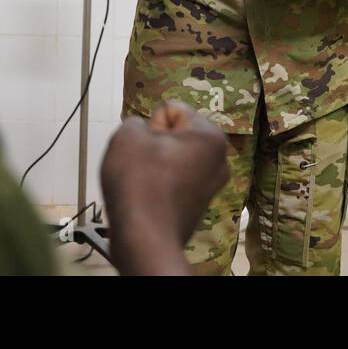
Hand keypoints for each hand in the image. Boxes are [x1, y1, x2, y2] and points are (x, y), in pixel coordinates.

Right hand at [101, 102, 229, 274]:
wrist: (145, 238)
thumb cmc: (139, 183)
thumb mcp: (127, 135)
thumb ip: (136, 121)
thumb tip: (143, 133)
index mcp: (211, 135)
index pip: (171, 110)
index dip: (152, 126)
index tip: (148, 147)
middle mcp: (219, 158)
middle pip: (176, 134)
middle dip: (157, 144)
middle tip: (144, 164)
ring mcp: (212, 184)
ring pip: (174, 157)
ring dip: (157, 163)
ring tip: (145, 182)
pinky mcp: (200, 204)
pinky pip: (175, 179)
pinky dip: (162, 183)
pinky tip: (150, 196)